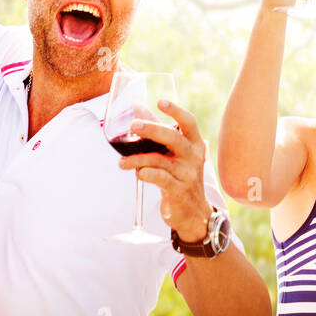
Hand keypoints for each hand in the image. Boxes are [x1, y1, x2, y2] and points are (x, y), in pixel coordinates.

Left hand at [116, 99, 213, 242]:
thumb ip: (157, 131)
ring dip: (137, 159)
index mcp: (194, 145)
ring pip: (160, 160)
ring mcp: (187, 174)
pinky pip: (160, 178)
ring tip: (121, 162)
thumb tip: (137, 107)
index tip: (160, 102)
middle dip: (152, 129)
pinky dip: (146, 174)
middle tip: (133, 126)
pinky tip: (137, 173)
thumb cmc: (180, 177)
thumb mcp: (173, 154)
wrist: (194, 213)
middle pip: (174, 138)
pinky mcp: (179, 191)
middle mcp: (194, 157)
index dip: (176, 111)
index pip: (189, 123)